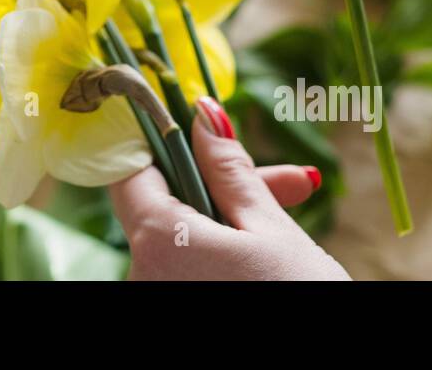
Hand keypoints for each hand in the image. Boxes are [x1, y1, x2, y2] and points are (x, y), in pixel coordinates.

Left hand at [109, 98, 348, 280]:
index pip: (129, 171)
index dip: (164, 145)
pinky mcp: (168, 319)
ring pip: (179, 242)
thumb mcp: (271, 229)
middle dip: (222, 189)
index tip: (200, 133)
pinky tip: (266, 257)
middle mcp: (138, 277)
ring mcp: (151, 302)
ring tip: (290, 216)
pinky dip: (218, 260)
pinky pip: (183, 273)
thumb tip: (201, 113)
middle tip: (287, 184)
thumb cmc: (302, 301)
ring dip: (227, 224)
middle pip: (165, 207)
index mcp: (155, 240)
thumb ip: (229, 169)